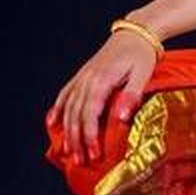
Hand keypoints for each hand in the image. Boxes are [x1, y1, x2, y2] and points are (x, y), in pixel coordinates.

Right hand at [45, 31, 157, 164]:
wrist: (136, 33)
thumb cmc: (142, 54)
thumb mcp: (143, 74)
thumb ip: (131, 96)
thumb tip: (121, 118)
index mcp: (102, 80)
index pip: (91, 113)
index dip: (90, 135)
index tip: (93, 153)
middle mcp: (87, 80)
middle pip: (76, 115)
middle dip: (77, 140)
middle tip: (81, 161)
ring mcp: (82, 77)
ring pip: (68, 108)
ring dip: (67, 131)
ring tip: (69, 151)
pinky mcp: (82, 75)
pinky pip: (65, 94)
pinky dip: (57, 109)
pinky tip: (52, 123)